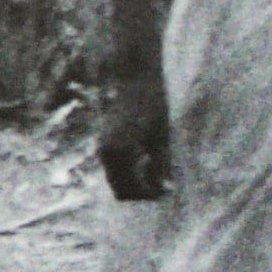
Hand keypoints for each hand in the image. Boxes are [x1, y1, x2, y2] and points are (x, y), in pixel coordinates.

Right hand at [99, 74, 171, 201]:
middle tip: (164, 183)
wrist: (131, 76)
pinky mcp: (103, 143)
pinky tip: (145, 158)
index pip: (132, 191)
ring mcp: (102, 149)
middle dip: (142, 192)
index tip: (169, 188)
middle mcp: (107, 153)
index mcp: (122, 151)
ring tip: (157, 168)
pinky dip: (129, 173)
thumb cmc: (152, 101)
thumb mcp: (162, 134)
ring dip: (135, 183)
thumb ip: (162, 163)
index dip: (151, 195)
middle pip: (121, 192)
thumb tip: (166, 189)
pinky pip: (114, 170)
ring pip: (116, 182)